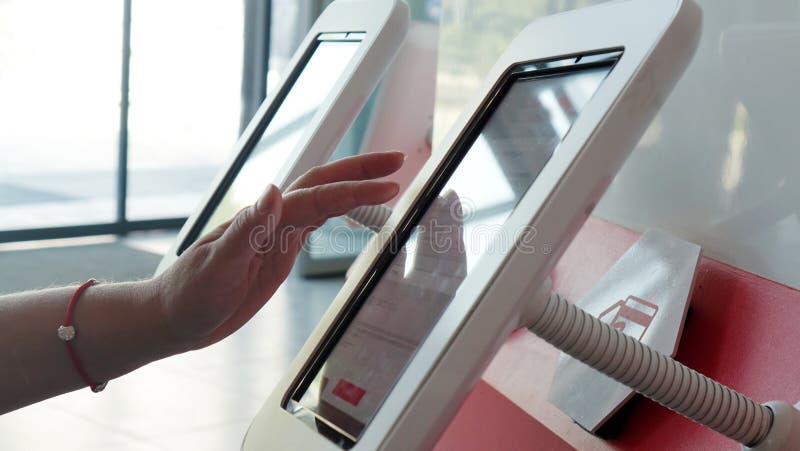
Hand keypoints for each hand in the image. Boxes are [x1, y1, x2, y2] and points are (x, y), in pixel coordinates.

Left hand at [154, 151, 403, 350]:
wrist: (174, 317)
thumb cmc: (189, 294)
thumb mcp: (217, 266)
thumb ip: (247, 229)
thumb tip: (274, 189)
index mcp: (263, 220)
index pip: (318, 196)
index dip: (355, 188)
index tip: (389, 185)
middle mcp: (273, 220)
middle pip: (323, 183)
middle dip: (361, 169)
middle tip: (398, 160)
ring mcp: (277, 234)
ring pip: (323, 200)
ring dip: (354, 187)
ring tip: (386, 181)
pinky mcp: (279, 252)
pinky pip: (315, 223)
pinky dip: (338, 211)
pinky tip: (351, 210)